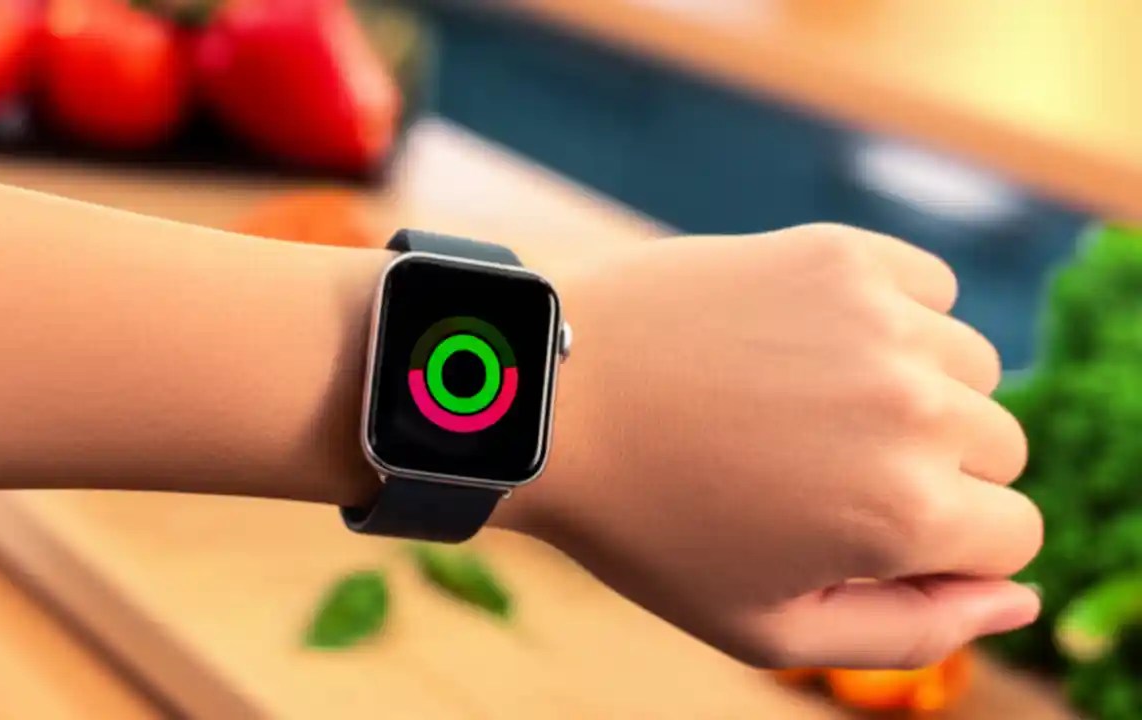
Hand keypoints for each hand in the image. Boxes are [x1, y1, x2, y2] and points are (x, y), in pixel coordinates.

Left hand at [503, 224, 1041, 669]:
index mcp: (903, 514)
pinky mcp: (841, 253)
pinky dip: (895, 318)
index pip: (1013, 536)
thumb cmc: (650, 525)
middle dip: (934, 473)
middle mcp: (913, 410)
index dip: (941, 546)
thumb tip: (1019, 599)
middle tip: (819, 471)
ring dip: (917, 394)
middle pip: (1000, 450)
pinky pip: (930, 289)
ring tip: (809, 408)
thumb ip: (915, 631)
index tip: (861, 531)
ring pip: (972, 370)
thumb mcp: (770, 627)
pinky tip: (813, 343)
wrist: (550, 397)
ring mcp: (879, 319)